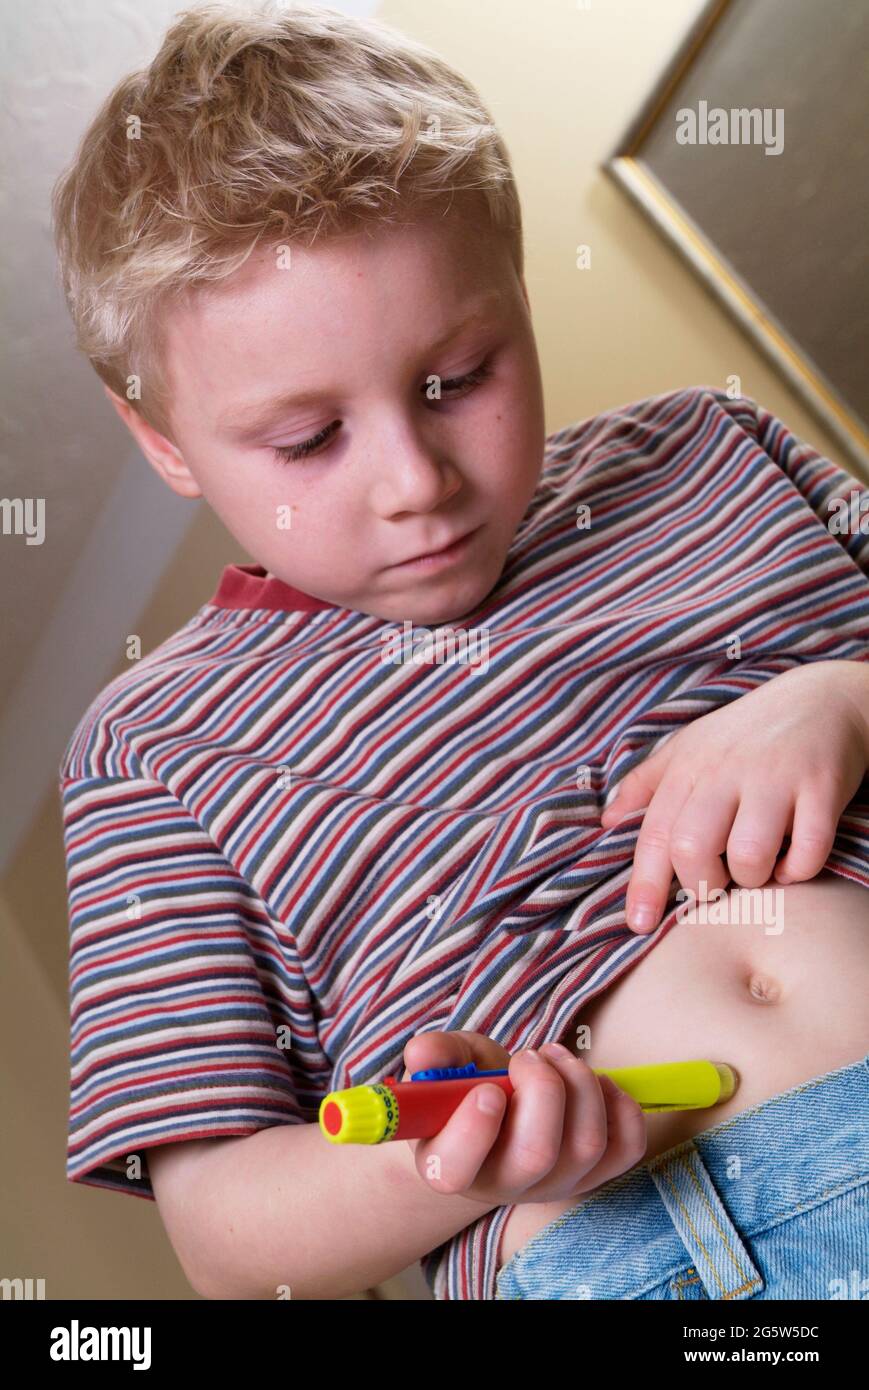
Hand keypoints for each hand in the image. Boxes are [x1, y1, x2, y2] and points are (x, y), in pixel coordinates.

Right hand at [399, 1029, 645, 1206]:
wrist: (499, 1118)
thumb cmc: (464, 1091)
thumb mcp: (444, 1067)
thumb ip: (434, 1056)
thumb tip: (422, 1052)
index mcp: (449, 1165)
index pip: (457, 1169)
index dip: (474, 1129)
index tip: (487, 1088)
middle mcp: (505, 1186)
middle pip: (537, 1154)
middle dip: (542, 1089)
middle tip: (528, 1056)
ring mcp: (556, 1184)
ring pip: (587, 1144)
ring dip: (578, 1083)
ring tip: (554, 1055)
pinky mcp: (596, 1173)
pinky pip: (627, 1147)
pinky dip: (620, 1105)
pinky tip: (593, 1082)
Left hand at [600, 660, 868, 932]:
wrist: (823, 698)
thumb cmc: (746, 733)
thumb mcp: (689, 745)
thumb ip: (646, 783)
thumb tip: (607, 821)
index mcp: (689, 766)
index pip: (655, 834)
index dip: (644, 886)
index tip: (638, 924)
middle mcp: (727, 772)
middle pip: (693, 848)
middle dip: (702, 883)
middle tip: (718, 883)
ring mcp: (775, 779)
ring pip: (748, 855)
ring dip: (753, 878)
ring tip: (759, 868)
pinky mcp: (821, 787)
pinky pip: (807, 850)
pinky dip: (798, 870)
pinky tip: (794, 862)